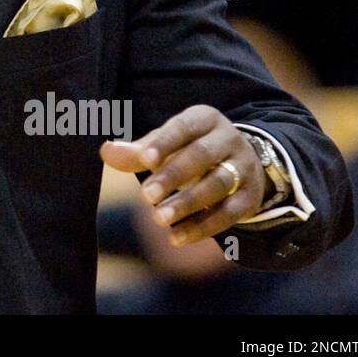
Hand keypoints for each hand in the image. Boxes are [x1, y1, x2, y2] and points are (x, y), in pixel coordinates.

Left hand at [100, 105, 265, 245]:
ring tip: (159, 218)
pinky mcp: (251, 197)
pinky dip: (203, 227)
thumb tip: (106, 151)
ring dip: (188, 203)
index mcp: (204, 119)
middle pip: (202, 156)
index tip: (144, 160)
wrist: (238, 164)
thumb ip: (136, 151)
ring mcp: (243, 167)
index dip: (164, 143)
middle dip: (173, 176)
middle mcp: (228, 139)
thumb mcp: (164, 145)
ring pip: (218, 184)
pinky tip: (176, 237)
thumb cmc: (187, 150)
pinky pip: (230, 213)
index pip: (183, 127)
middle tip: (146, 196)